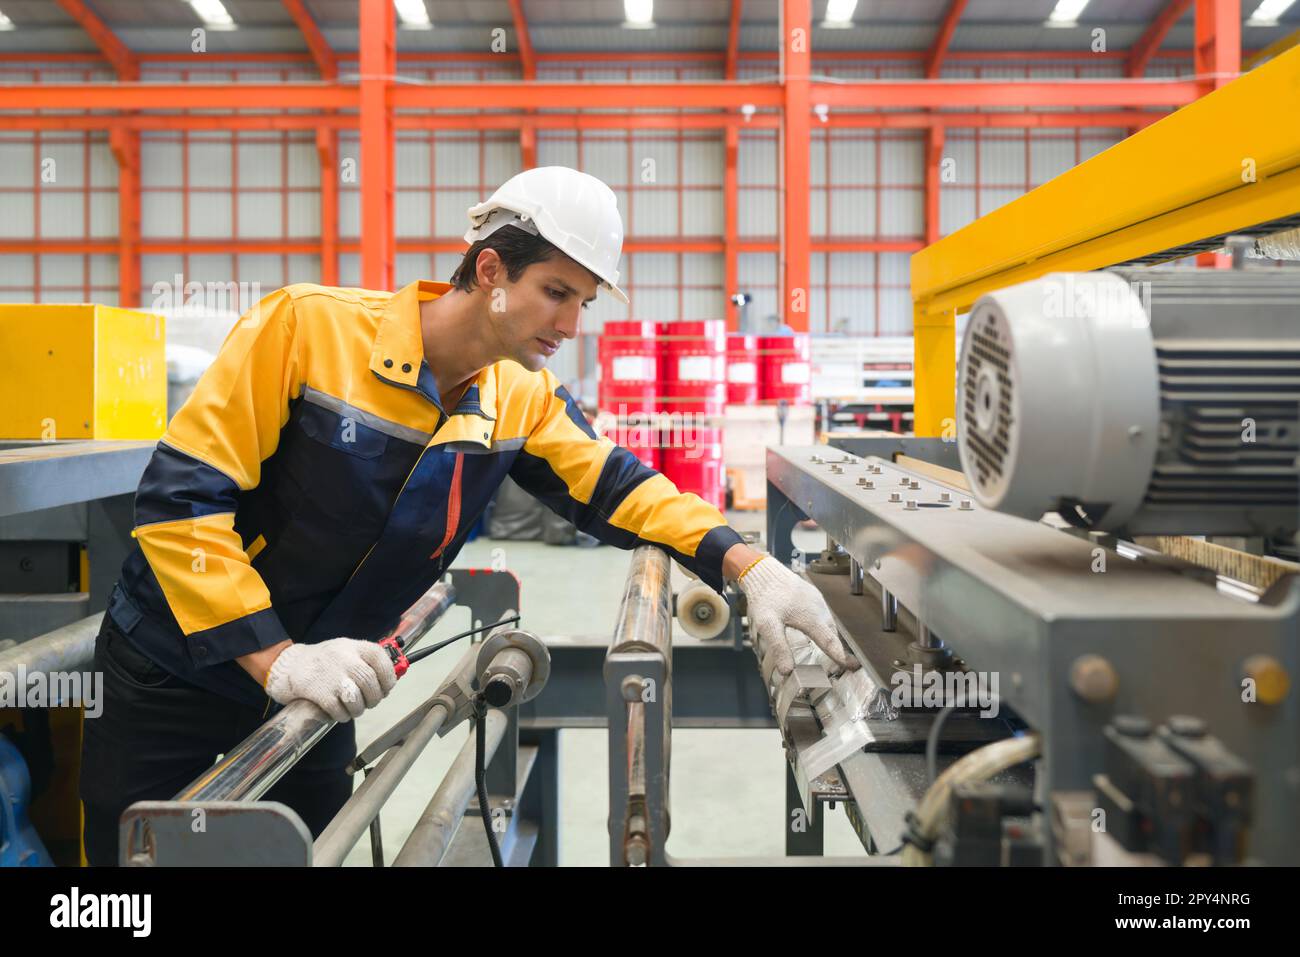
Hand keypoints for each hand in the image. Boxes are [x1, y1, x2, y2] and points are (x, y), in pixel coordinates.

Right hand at [264, 638, 397, 721]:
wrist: (286, 665)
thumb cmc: (321, 661)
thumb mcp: (344, 650)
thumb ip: (364, 661)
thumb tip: (388, 681)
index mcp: (353, 646)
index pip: (380, 659)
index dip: (388, 677)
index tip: (387, 688)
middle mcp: (344, 658)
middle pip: (370, 682)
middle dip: (374, 698)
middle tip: (370, 703)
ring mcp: (331, 675)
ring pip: (357, 699)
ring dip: (358, 709)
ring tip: (354, 709)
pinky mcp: (319, 692)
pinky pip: (339, 710)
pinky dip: (342, 716)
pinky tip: (339, 713)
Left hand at [736, 556, 858, 675]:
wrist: (763, 571)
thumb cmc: (765, 596)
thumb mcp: (768, 625)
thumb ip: (780, 647)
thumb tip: (788, 671)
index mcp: (811, 618)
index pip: (830, 642)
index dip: (840, 656)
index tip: (852, 666)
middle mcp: (818, 608)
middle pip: (832, 633)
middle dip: (838, 649)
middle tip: (844, 663)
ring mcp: (816, 600)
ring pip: (829, 623)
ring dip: (831, 637)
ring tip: (833, 650)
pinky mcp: (812, 595)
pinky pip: (823, 614)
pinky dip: (825, 625)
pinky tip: (819, 630)